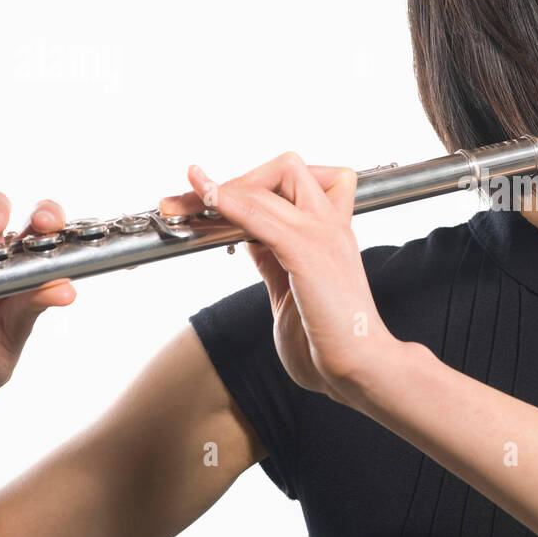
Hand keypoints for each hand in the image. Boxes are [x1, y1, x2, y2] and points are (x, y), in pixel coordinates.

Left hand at [159, 152, 394, 403]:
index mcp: (330, 231)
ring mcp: (322, 233)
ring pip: (266, 185)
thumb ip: (273, 260)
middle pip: (284, 168)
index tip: (207, 204)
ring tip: (178, 205)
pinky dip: (227, 202)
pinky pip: (260, 214)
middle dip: (234, 180)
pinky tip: (204, 200)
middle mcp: (330, 224)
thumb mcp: (291, 291)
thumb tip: (248, 240)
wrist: (360, 368)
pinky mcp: (308, 251)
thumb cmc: (329, 340)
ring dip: (214, 192)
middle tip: (189, 204)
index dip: (249, 185)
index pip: (292, 181)